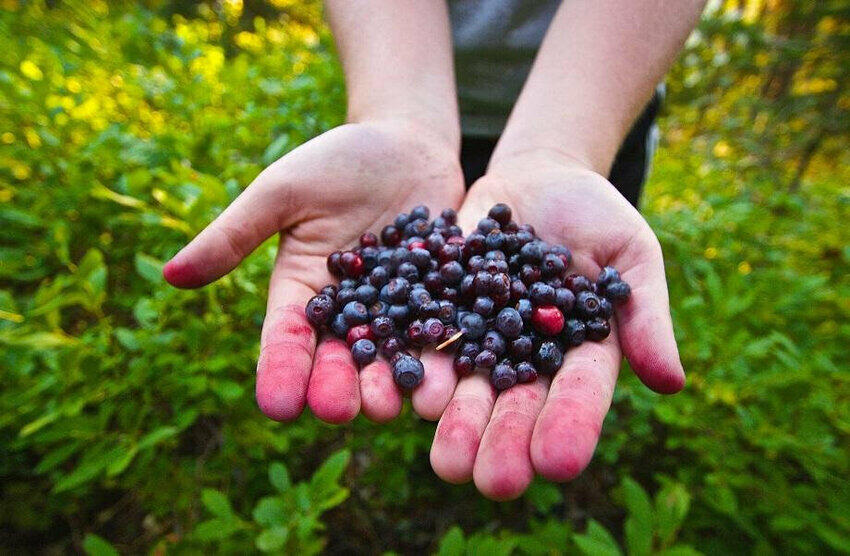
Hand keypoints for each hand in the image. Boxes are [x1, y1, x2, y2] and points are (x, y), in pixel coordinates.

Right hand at [163, 119, 463, 423]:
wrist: (406, 143)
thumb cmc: (336, 161)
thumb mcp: (283, 191)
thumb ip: (236, 234)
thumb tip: (171, 275)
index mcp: (302, 291)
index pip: (285, 338)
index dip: (280, 371)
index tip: (276, 406)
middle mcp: (349, 312)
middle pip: (340, 359)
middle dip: (337, 387)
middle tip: (339, 412)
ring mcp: (396, 311)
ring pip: (391, 356)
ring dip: (391, 383)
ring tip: (392, 404)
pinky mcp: (442, 301)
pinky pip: (442, 331)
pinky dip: (442, 353)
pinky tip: (449, 374)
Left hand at [429, 150, 684, 499]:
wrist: (536, 179)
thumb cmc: (597, 215)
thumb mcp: (631, 253)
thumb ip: (644, 314)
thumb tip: (672, 382)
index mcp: (579, 352)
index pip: (579, 395)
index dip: (571, 426)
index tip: (559, 463)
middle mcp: (525, 356)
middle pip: (516, 404)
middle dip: (504, 442)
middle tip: (493, 482)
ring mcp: (480, 335)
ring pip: (465, 385)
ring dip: (454, 421)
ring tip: (445, 458)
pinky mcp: (440, 309)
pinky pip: (425, 339)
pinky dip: (414, 365)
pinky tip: (403, 392)